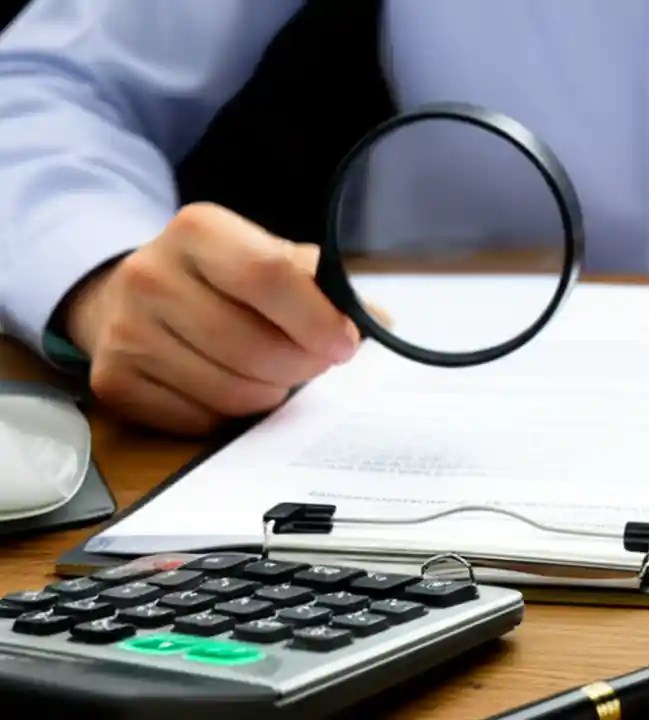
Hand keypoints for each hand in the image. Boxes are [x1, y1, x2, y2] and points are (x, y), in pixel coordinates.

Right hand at [64, 202, 359, 435]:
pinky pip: (201, 421)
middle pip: (255, 347)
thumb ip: (324, 286)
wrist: (126, 295)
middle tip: (315, 363)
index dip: (317, 320)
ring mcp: (125, 331)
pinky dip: (229, 415)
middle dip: (303, 366)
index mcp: (198, 230)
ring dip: (271, 393)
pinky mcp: (113, 381)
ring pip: (232, 393)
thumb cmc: (219, 279)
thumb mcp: (268, 259)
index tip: (344, 344)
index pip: (271, 277)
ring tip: (272, 372)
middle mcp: (151, 274)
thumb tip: (379, 322)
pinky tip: (225, 384)